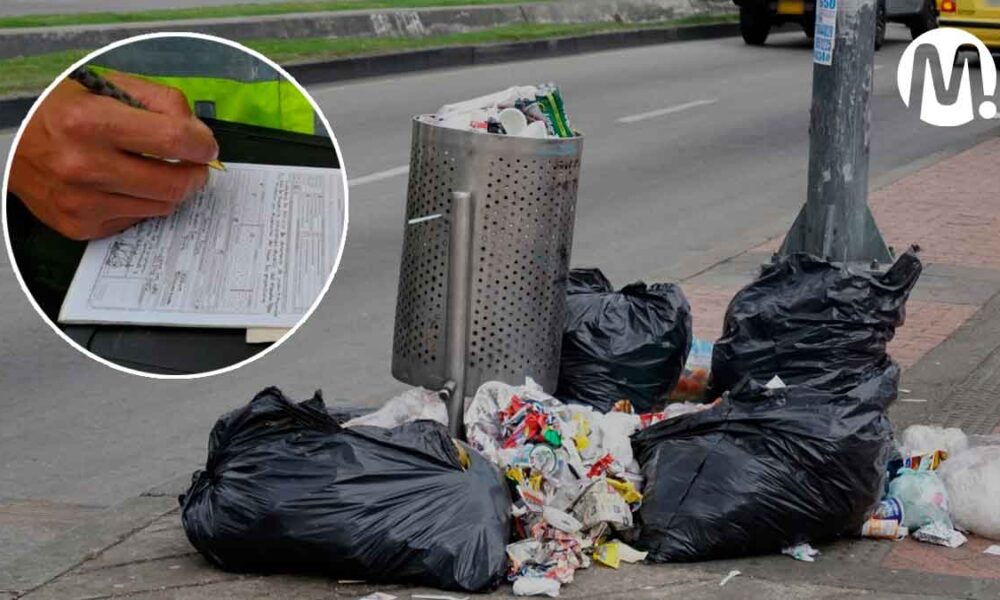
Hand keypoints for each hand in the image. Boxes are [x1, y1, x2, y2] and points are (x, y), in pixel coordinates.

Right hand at [9, 72, 218, 239]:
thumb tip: (199, 133)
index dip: (203, 144)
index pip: (174, 139)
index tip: (207, 146)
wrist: (13, 148)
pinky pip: (138, 219)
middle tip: (195, 164)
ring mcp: (81, 201)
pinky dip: (143, 203)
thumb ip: (161, 101)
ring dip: (171, 189)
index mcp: (89, 121)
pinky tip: (127, 186)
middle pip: (174, 183)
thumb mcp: (108, 88)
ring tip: (157, 171)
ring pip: (162, 206)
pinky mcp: (81, 226)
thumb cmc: (64, 113)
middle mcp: (83, 165)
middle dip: (196, 173)